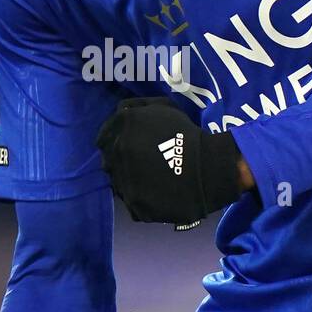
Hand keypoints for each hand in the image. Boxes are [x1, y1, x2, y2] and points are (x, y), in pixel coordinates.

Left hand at [96, 96, 249, 225]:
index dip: (114, 143)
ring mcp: (123, 182)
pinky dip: (140, 198)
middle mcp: (115, 155)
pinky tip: (155, 193)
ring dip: (129, 181)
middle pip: (108, 162)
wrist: (209, 167)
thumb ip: (133, 108)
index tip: (128, 147)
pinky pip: (131, 202)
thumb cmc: (186, 133)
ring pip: (117, 183)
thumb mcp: (160, 106)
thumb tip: (118, 114)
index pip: (103, 139)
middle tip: (141, 164)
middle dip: (120, 162)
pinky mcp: (134, 205)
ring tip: (150, 180)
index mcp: (120, 129)